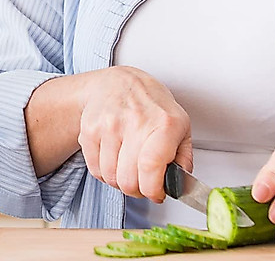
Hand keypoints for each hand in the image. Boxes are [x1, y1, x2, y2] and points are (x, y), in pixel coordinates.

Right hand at [78, 66, 192, 200]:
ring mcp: (109, 124)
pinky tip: (114, 161)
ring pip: (110, 177)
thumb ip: (184, 159)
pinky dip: (104, 173)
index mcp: (163, 123)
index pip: (150, 168)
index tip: (156, 193)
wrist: (121, 82)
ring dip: (120, 181)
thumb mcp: (181, 126)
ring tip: (128, 169)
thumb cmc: (153, 106)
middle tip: (142, 182)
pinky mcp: (89, 127)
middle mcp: (134, 121)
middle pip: (129, 179)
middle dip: (137, 189)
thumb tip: (179, 186)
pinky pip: (94, 169)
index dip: (153, 190)